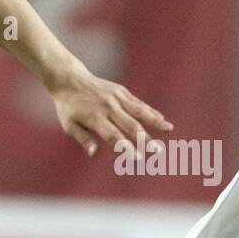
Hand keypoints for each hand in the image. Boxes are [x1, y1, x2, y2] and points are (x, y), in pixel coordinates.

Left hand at [48, 68, 172, 158]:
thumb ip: (83, 138)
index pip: (113, 135)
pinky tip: (162, 119)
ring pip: (139, 111)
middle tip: (158, 151)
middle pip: (130, 125)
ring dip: (155, 121)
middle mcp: (108, 107)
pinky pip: (138, 103)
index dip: (126, 147)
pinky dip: (150, 111)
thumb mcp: (69, 124)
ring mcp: (116, 98)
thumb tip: (94, 154)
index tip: (137, 158)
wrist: (69, 79)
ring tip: (169, 129)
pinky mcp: (121, 92)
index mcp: (95, 118)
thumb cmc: (69, 107)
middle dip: (145, 139)